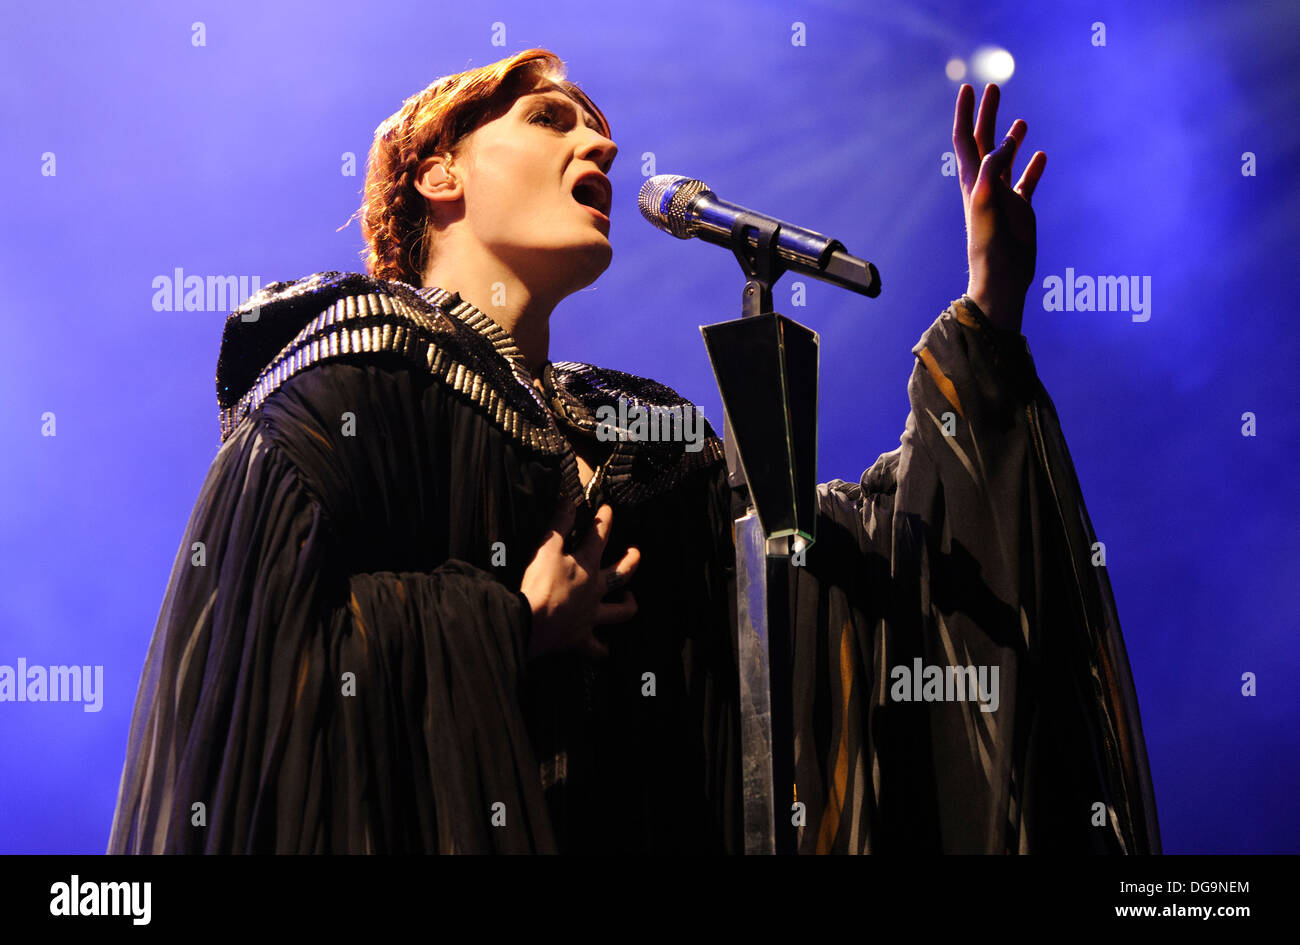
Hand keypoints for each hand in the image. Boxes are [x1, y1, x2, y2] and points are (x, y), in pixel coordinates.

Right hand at [520, 501, 639, 659]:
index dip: (605, 520)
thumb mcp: (546, 548)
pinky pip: (596, 648)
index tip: (608, 509)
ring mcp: (591, 616)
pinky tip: (606, 650)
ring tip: (630, 600)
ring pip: (620, 612)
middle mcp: (595, 590)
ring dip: (628, 605)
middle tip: (636, 553)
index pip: (599, 537)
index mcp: (586, 566)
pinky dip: (601, 650)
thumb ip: (559, 524)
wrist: (530, 622)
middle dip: (631, 561)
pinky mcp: (580, 638)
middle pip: (621, 574)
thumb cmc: (538, 584)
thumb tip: (569, 500)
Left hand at [952, 82, 1046, 333]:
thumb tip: (1006, 144)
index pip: (965, 139)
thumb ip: (992, 171)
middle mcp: (986, 184)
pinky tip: (1041, 155)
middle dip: (987, 114)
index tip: (968, 87)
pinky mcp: (1020, 210)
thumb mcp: (987, 202)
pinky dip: (1033, 168)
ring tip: (1020, 120)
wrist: (1002, 275)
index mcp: (972, 180)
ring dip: (1011, 138)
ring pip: (1007, 159)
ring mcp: (1004, 196)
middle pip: (985, 141)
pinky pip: (1027, 183)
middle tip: (994, 86)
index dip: (965, 113)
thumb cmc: (989, 243)